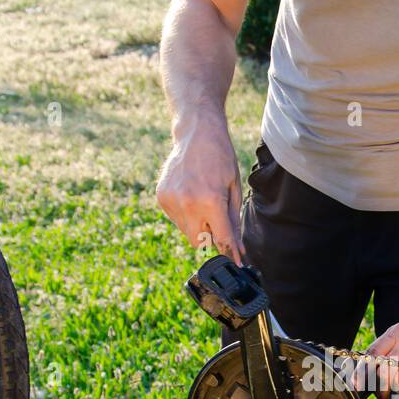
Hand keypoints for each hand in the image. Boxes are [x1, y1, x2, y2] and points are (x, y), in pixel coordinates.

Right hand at [155, 112, 244, 262]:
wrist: (196, 134)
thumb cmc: (220, 158)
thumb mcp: (233, 189)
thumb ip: (233, 221)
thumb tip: (237, 248)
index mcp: (210, 201)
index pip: (221, 238)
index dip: (230, 252)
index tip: (237, 264)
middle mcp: (188, 204)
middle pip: (199, 242)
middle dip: (209, 237)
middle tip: (216, 218)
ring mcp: (171, 201)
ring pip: (186, 232)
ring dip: (197, 225)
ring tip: (202, 198)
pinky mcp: (162, 197)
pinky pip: (176, 219)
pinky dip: (185, 215)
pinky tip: (191, 194)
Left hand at [365, 309, 398, 398]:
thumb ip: (387, 348)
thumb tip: (365, 369)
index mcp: (396, 331)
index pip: (372, 352)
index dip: (361, 371)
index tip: (355, 385)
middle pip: (383, 366)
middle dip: (378, 385)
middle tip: (380, 396)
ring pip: (398, 374)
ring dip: (392, 389)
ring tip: (393, 394)